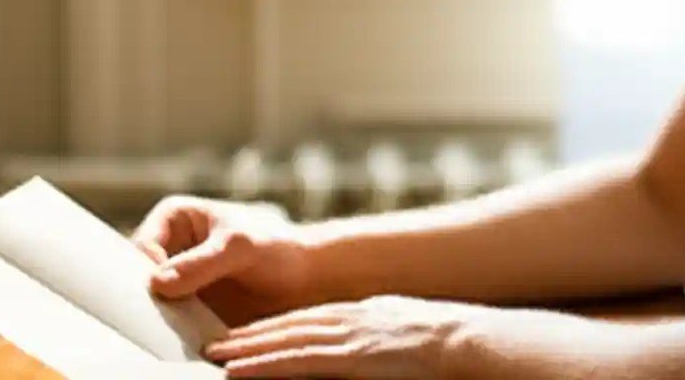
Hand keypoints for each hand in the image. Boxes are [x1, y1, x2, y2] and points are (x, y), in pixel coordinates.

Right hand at [133, 196, 314, 325]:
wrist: (306, 279)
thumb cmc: (279, 248)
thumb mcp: (242, 248)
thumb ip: (203, 262)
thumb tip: (159, 283)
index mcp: (174, 216)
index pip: (141, 246)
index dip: (143, 272)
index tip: (159, 295)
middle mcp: (169, 247)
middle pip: (138, 277)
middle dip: (146, 298)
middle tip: (158, 318)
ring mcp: (177, 279)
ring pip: (150, 303)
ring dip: (158, 319)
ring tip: (176, 331)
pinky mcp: (187, 307)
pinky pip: (167, 323)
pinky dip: (172, 333)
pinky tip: (186, 342)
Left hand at [202, 295, 501, 378]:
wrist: (468, 338)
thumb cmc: (450, 341)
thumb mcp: (408, 328)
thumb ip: (380, 333)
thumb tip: (367, 348)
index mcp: (366, 312)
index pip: (311, 319)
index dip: (276, 326)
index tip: (248, 333)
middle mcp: (352, 319)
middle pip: (292, 325)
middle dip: (253, 335)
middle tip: (216, 343)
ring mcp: (350, 338)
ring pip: (288, 341)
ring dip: (249, 348)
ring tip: (217, 356)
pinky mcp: (351, 359)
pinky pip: (299, 361)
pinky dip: (265, 364)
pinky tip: (240, 370)